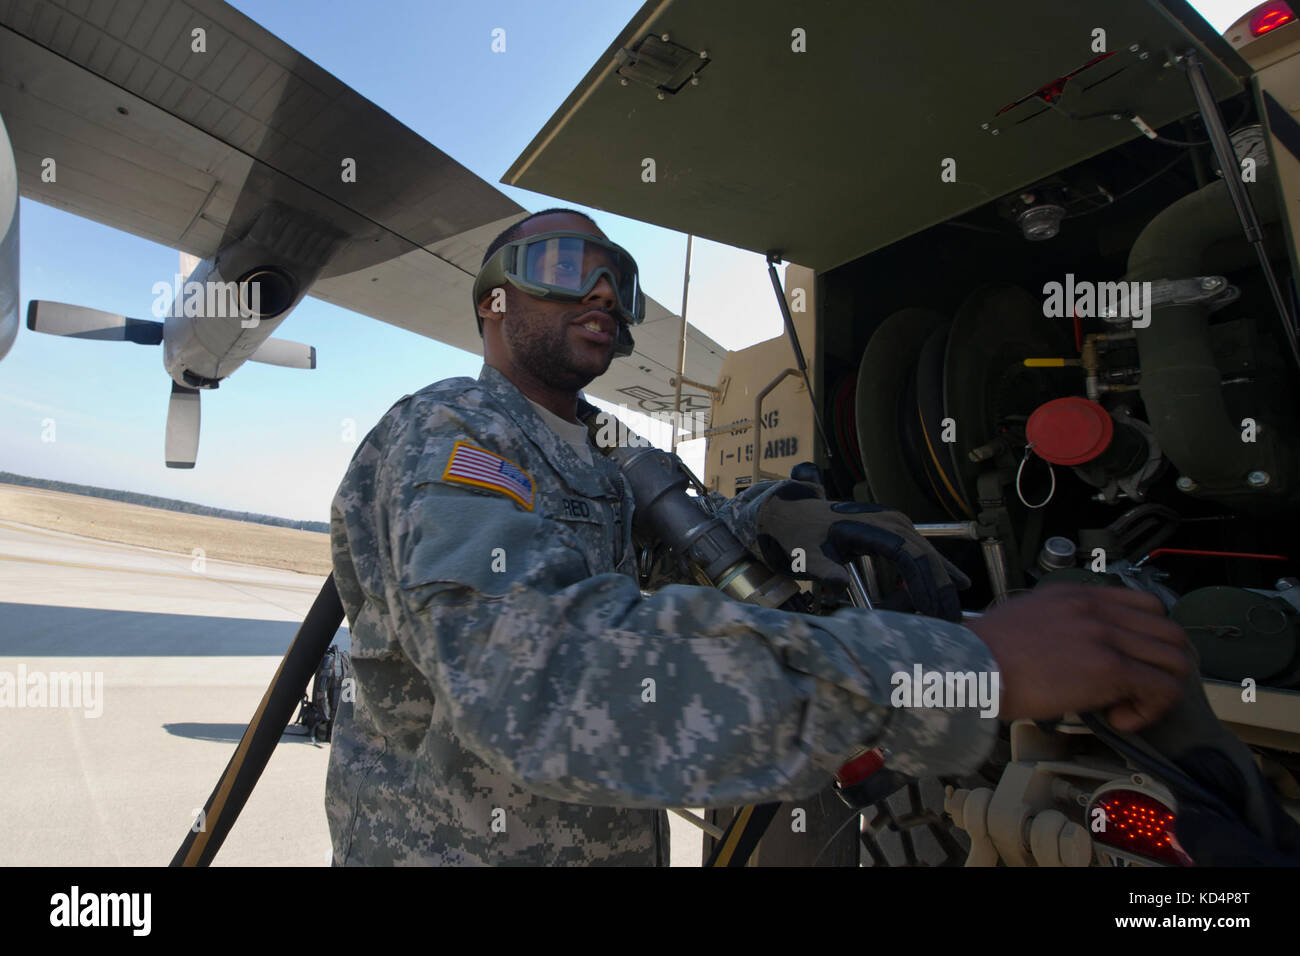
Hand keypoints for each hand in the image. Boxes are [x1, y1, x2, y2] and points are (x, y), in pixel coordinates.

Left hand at [754, 481, 969, 621]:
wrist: (791, 515)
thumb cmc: (799, 535)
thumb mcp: (806, 553)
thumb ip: (822, 569)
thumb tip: (838, 583)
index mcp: (876, 525)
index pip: (911, 557)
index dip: (925, 585)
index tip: (931, 613)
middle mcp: (893, 522)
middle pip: (927, 559)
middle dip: (941, 592)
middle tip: (951, 624)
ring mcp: (896, 527)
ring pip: (928, 559)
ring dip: (939, 587)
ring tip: (950, 617)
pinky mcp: (893, 535)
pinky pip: (921, 555)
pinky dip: (940, 571)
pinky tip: (962, 584)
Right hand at [966, 583, 1191, 730]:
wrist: (971, 666)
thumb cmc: (986, 652)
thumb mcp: (1028, 616)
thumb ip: (1061, 621)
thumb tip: (1075, 648)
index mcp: (1078, 595)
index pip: (1146, 606)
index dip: (1149, 640)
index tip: (1132, 663)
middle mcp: (1098, 608)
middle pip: (1169, 632)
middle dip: (1162, 666)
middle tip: (1138, 689)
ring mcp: (1106, 636)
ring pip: (1175, 660)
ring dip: (1160, 689)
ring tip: (1128, 706)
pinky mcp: (1109, 667)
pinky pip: (1161, 688)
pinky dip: (1151, 709)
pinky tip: (1121, 718)